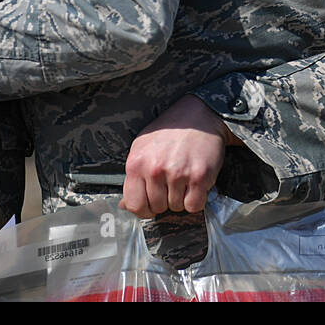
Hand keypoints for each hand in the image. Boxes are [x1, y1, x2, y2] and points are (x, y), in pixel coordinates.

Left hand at [120, 95, 234, 217]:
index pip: (134, 205)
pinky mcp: (199, 176)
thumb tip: (125, 205)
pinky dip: (196, 199)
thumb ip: (133, 176)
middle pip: (157, 207)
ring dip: (181, 198)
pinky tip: (195, 183)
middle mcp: (155, 169)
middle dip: (164, 200)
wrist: (199, 115)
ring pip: (176, 207)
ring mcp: (177, 173)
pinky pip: (194, 205)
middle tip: (171, 183)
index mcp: (136, 163)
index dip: (144, 209)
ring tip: (184, 178)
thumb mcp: (142, 147)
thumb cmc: (169, 131)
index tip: (151, 204)